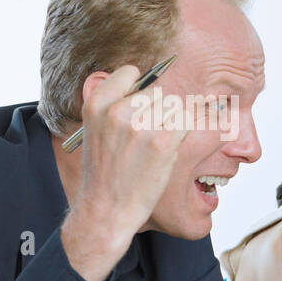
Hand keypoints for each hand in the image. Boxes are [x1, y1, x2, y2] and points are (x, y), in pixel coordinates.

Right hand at [61, 67, 189, 280]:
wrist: (106, 208)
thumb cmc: (105, 171)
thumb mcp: (96, 130)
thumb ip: (115, 105)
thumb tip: (148, 81)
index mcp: (97, 103)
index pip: (130, 72)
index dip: (141, 88)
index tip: (143, 107)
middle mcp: (118, 110)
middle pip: (158, 90)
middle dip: (161, 110)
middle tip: (151, 136)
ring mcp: (142, 125)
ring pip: (174, 106)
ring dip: (174, 122)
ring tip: (157, 145)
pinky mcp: (164, 142)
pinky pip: (186, 122)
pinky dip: (183, 134)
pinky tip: (168, 151)